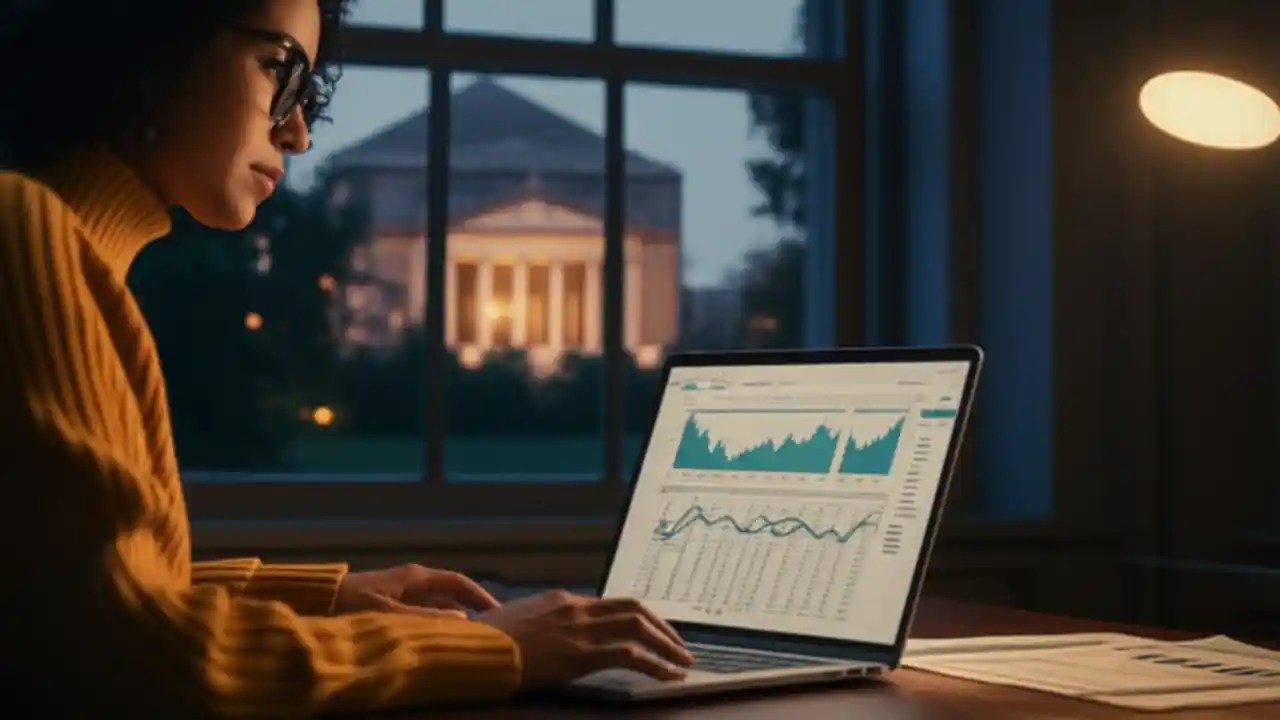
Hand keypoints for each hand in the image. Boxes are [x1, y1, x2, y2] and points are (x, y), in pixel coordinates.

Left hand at [334, 564, 500, 617]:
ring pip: (439, 602)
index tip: (501, 611)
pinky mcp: (394, 600)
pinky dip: (438, 620)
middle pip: (452, 593)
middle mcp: (414, 580)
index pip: (459, 582)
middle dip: (472, 607)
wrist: (319, 598)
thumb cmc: (353, 603)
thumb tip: (462, 619)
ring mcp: (404, 590)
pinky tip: (442, 634)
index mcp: (416, 577)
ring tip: (471, 633)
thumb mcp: (390, 612)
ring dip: (455, 615)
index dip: (480, 595)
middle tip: (493, 625)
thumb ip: (425, 618)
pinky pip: (424, 609)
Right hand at [473, 590, 694, 688]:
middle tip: (678, 646)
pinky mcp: (580, 653)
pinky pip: (629, 654)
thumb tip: (549, 633)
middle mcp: (576, 608)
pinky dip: (655, 664)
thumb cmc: (485, 641)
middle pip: (633, 609)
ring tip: (682, 662)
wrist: (472, 649)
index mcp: (562, 599)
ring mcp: (579, 629)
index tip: (654, 633)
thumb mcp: (517, 622)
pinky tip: (668, 676)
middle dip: (662, 627)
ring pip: (638, 627)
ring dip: (666, 645)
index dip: (639, 619)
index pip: (612, 604)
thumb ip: (541, 624)